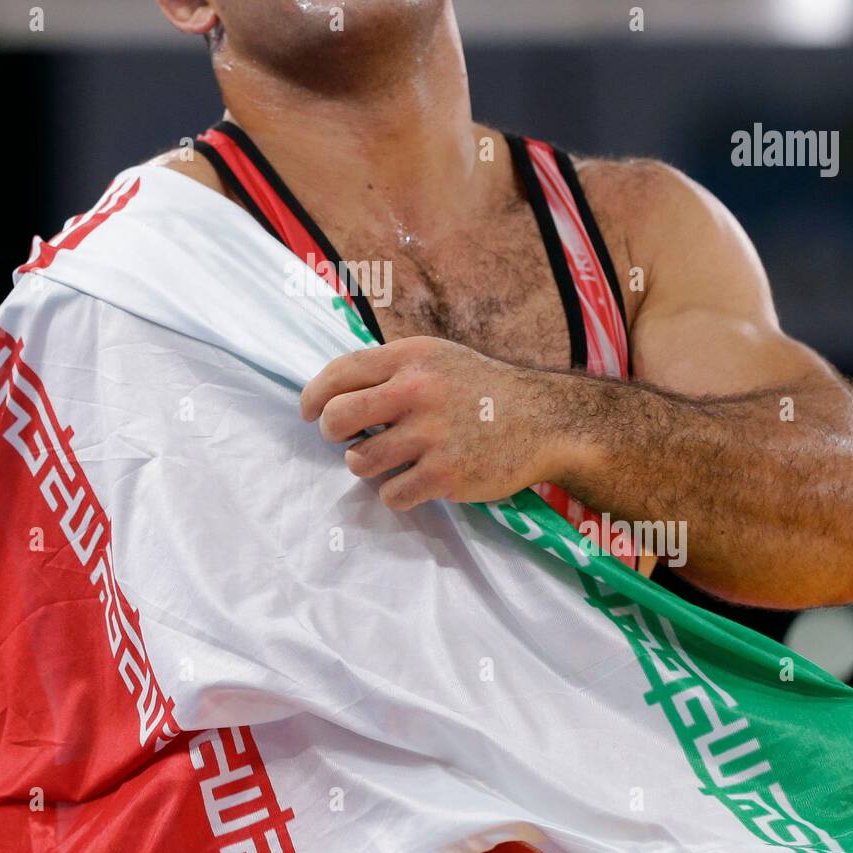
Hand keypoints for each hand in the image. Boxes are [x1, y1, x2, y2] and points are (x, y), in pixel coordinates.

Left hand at [299, 336, 563, 510]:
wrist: (544, 420)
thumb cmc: (482, 389)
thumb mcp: (438, 359)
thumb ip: (391, 369)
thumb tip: (333, 392)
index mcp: (412, 357)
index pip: (341, 372)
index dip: (313, 395)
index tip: (307, 412)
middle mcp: (418, 392)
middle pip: (337, 417)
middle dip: (330, 432)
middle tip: (342, 439)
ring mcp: (432, 435)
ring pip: (359, 461)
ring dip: (362, 465)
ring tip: (383, 460)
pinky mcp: (446, 475)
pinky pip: (391, 494)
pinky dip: (395, 492)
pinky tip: (412, 481)